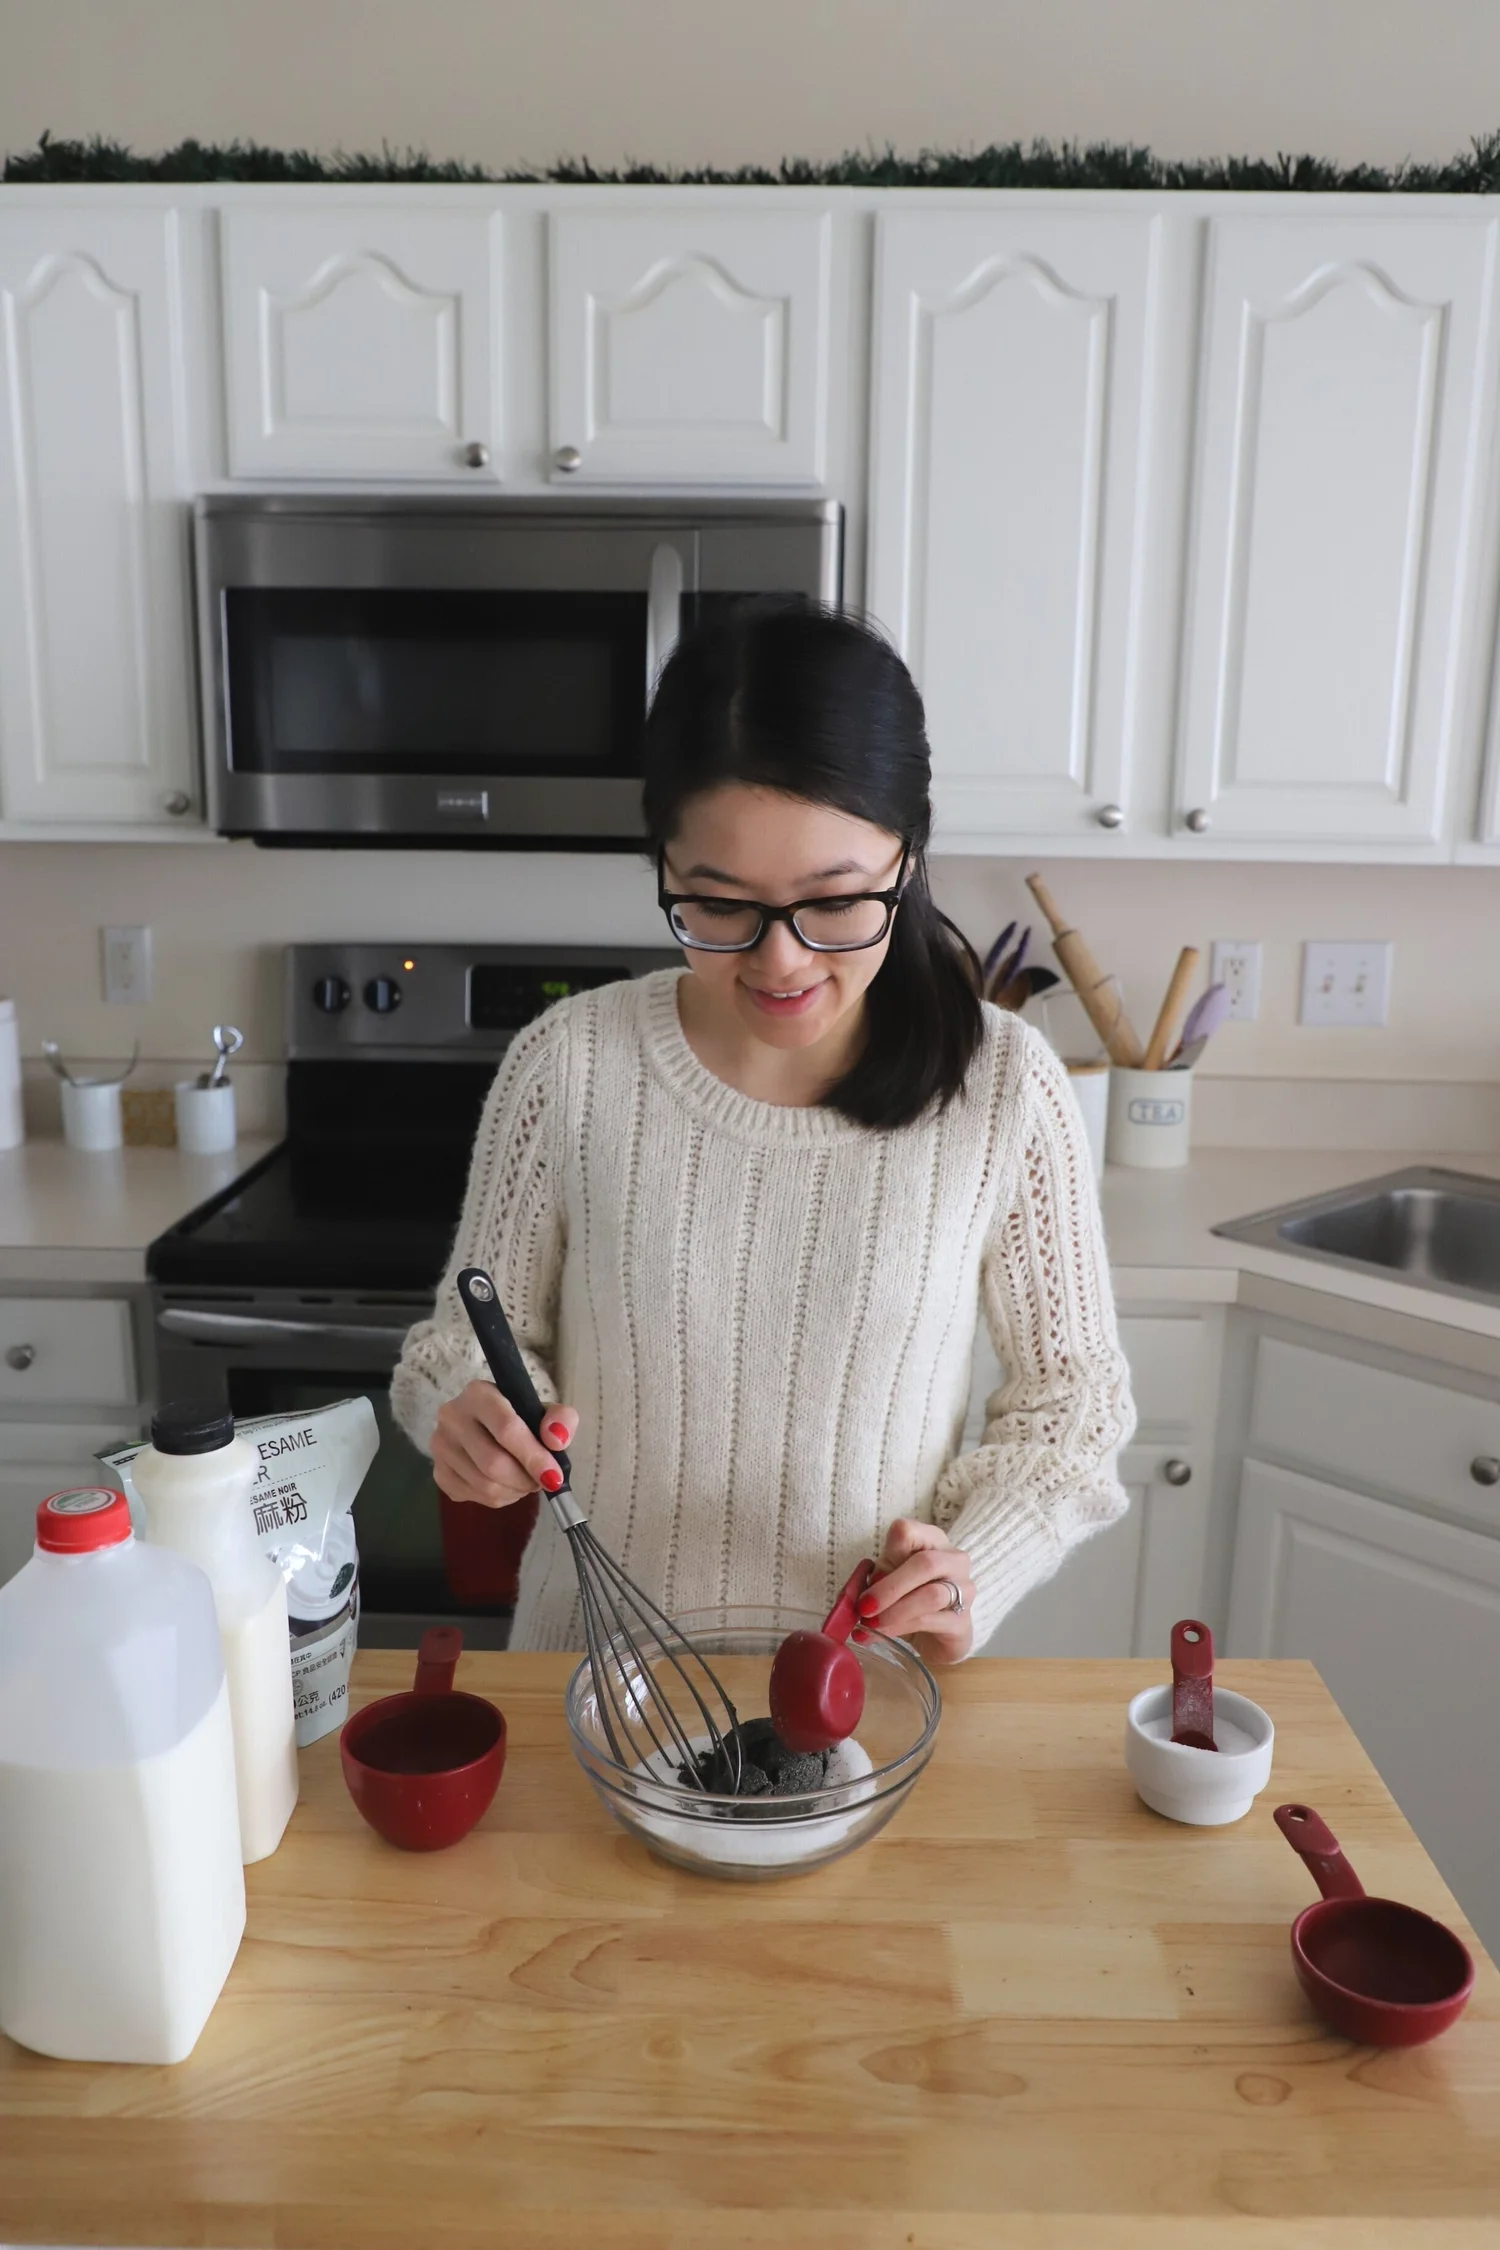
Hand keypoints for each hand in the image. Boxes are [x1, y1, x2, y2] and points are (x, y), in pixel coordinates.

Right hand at [432, 1380, 578, 1510]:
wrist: (487, 1425)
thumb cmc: (519, 1416)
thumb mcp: (544, 1411)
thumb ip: (560, 1419)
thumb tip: (557, 1440)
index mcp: (478, 1394)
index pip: (506, 1429)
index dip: (533, 1457)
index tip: (554, 1476)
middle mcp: (452, 1417)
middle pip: (493, 1463)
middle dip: (526, 1479)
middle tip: (544, 1481)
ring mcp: (441, 1446)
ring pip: (484, 1485)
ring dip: (515, 1491)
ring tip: (527, 1481)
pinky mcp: (439, 1472)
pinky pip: (474, 1496)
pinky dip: (499, 1498)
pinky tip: (507, 1485)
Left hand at [856, 1519, 974, 1663]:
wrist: (938, 1635)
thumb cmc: (911, 1597)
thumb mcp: (889, 1581)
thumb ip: (874, 1581)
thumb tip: (852, 1596)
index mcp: (931, 1540)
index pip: (909, 1530)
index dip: (889, 1550)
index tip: (870, 1573)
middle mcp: (953, 1560)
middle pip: (925, 1563)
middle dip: (889, 1587)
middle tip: (864, 1607)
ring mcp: (964, 1590)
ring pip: (931, 1595)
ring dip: (895, 1611)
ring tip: (871, 1624)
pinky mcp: (963, 1622)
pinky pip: (931, 1622)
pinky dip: (901, 1628)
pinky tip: (883, 1635)